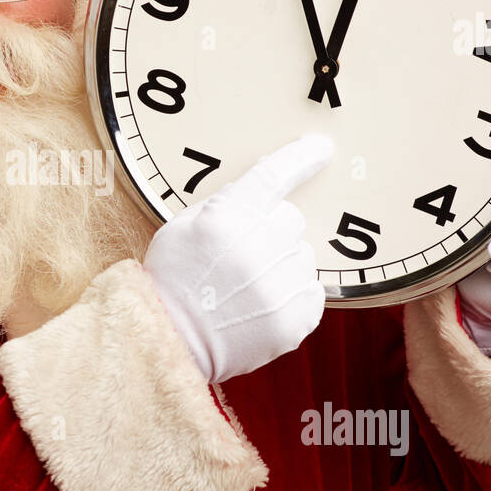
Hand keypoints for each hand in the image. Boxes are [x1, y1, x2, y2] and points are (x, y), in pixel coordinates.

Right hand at [143, 133, 333, 383]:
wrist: (169, 342)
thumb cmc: (170, 283)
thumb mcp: (180, 229)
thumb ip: (219, 204)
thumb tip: (255, 187)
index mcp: (226, 219)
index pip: (274, 176)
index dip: (301, 158)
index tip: (321, 148)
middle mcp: (258, 248)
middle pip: (291, 219)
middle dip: (272, 230)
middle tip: (242, 255)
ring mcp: (279, 287)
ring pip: (303, 256)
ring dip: (282, 264)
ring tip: (248, 286)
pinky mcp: (293, 320)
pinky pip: (312, 292)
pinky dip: (292, 296)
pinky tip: (262, 304)